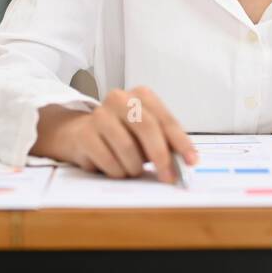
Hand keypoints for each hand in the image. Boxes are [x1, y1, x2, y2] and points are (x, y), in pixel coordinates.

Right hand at [31, 86, 198, 182]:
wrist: (79, 133)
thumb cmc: (121, 135)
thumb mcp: (146, 135)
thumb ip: (166, 143)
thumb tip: (186, 162)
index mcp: (141, 95)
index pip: (165, 119)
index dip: (181, 142)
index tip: (192, 161)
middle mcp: (120, 98)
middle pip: (146, 127)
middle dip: (160, 156)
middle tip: (168, 177)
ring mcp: (100, 114)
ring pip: (127, 148)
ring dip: (134, 167)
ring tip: (131, 168)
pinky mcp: (84, 133)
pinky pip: (109, 161)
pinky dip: (117, 171)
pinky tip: (115, 168)